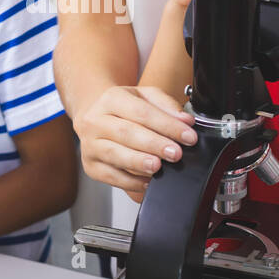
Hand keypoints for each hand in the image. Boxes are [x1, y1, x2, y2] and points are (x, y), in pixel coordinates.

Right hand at [74, 84, 197, 201]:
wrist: (93, 117)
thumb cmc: (124, 108)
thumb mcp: (145, 97)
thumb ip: (167, 106)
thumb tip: (186, 121)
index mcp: (111, 98)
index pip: (141, 112)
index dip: (167, 125)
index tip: (188, 136)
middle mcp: (95, 121)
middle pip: (126, 132)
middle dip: (154, 144)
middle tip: (175, 153)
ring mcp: (89, 145)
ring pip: (114, 155)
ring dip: (138, 162)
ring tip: (157, 167)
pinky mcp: (90, 166)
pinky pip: (111, 177)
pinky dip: (130, 182)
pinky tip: (147, 181)